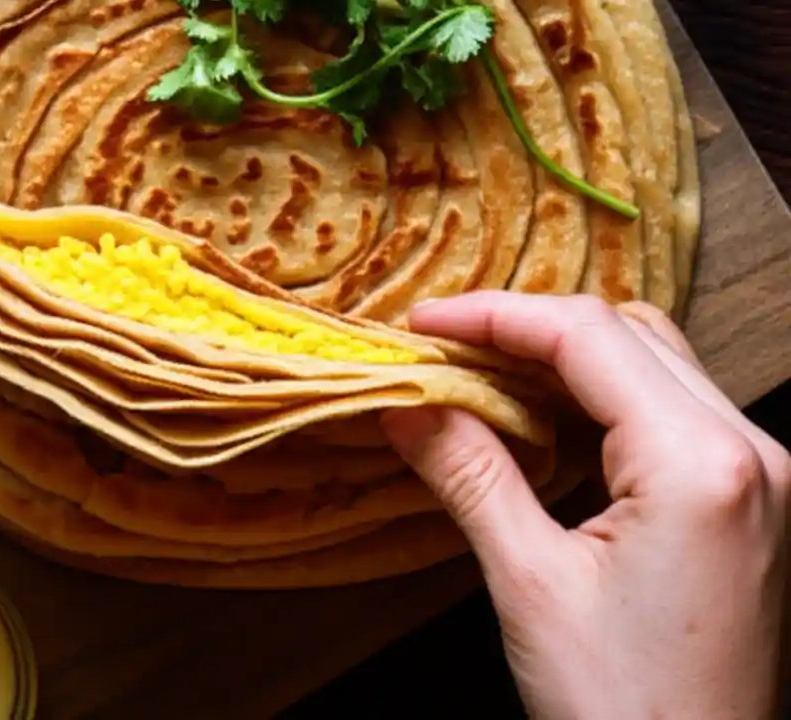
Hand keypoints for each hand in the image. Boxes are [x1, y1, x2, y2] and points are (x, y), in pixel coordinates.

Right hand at [381, 293, 788, 719]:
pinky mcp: (750, 503)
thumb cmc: (627, 710)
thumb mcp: (531, 587)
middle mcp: (750, 451)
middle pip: (628, 332)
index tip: (420, 323)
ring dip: (566, 358)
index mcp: (701, 463)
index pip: (587, 336)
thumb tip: (406, 406)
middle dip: (528, 327)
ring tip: (481, 376)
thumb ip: (469, 477)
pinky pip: (673, 412)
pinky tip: (543, 421)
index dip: (493, 315)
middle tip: (443, 348)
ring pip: (655, 363)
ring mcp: (761, 477)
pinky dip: (602, 397)